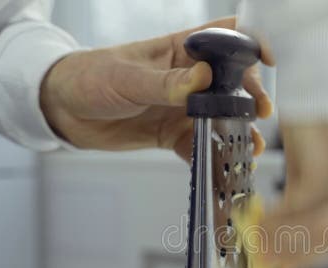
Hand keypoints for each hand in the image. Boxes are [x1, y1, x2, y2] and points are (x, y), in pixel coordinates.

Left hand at [39, 17, 272, 159]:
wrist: (60, 109)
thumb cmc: (90, 77)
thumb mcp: (127, 77)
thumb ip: (165, 83)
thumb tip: (202, 79)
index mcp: (180, 49)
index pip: (224, 36)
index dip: (249, 41)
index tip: (267, 59)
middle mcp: (188, 77)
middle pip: (233, 82)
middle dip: (251, 97)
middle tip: (259, 113)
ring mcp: (182, 107)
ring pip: (221, 118)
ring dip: (238, 132)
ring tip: (250, 148)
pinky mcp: (172, 134)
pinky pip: (200, 147)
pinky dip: (214, 159)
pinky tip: (225, 170)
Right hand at [259, 113, 327, 267]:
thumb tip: (296, 246)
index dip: (311, 257)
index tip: (285, 265)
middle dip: (289, 253)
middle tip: (260, 258)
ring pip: (312, 228)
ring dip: (276, 237)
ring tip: (253, 240)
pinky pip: (295, 207)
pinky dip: (271, 216)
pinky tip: (256, 216)